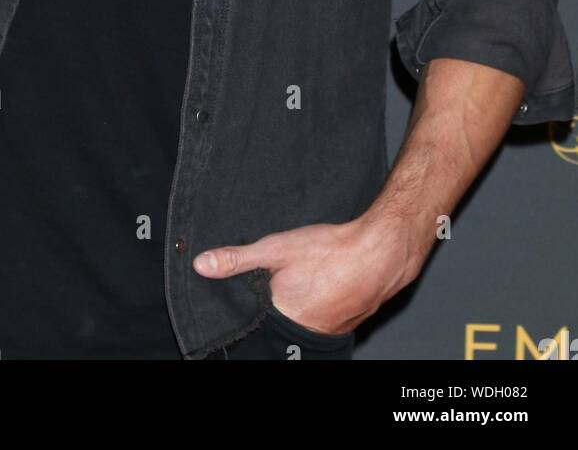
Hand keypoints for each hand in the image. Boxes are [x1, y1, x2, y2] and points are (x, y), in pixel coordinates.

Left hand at [192, 216, 414, 338]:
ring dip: (297, 306)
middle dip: (275, 304)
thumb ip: (237, 259)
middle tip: (287, 280)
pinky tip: (321, 285)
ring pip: (300, 323)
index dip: (251, 308)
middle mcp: (304, 334)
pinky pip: (322, 320)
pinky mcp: (344, 325)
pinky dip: (317, 306)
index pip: (254, 324)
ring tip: (305, 281)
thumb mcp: (276, 248)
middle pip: (278, 324)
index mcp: (283, 319)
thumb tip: (202, 265)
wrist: (381, 253)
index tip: (256, 293)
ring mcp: (327, 332)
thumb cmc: (330, 251)